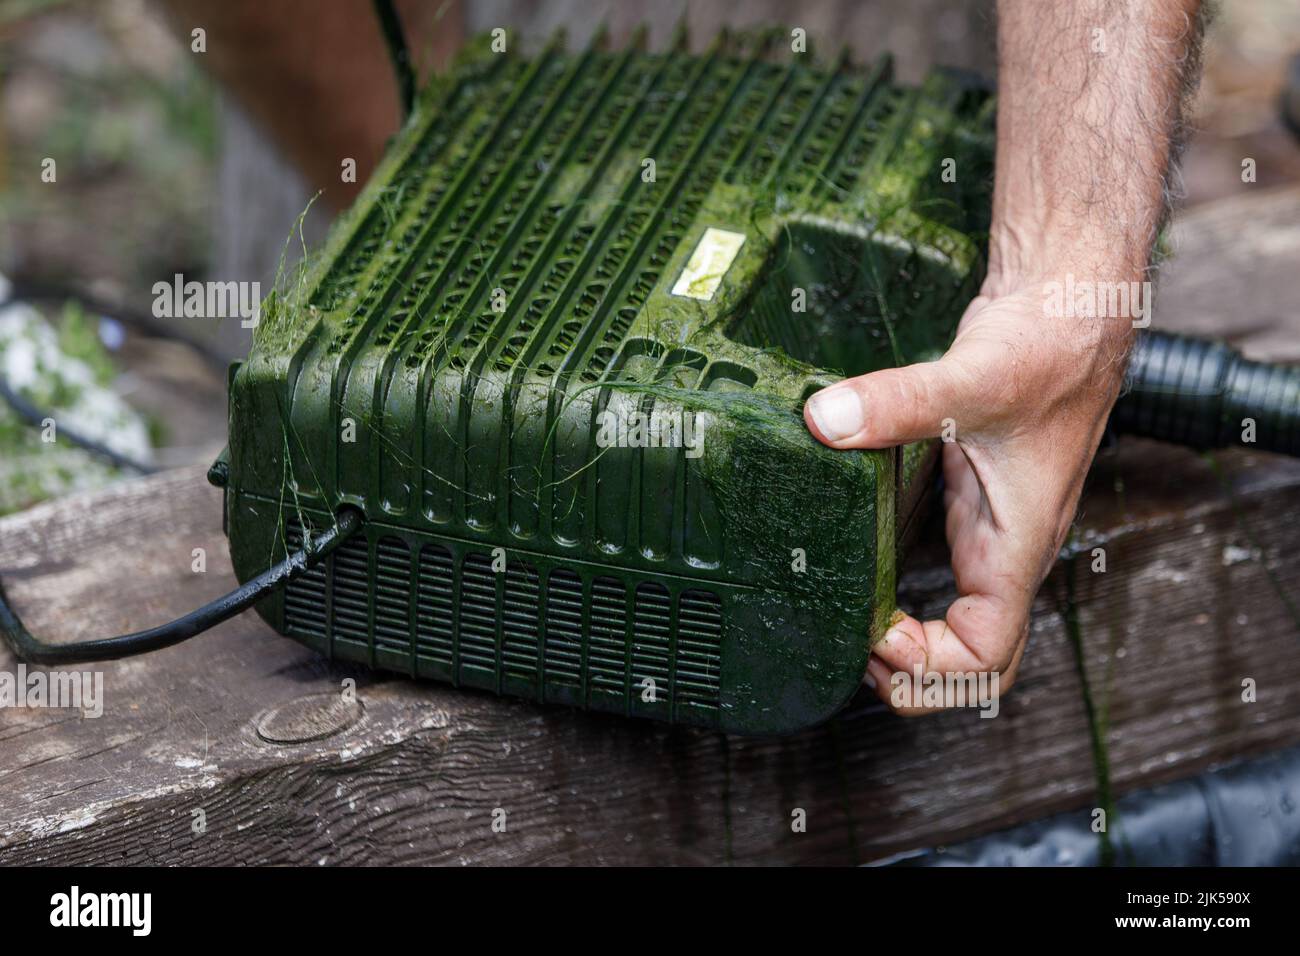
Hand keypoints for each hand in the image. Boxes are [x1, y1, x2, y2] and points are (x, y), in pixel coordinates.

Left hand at [803, 276, 1132, 712]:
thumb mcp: (970, 381)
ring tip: (847, 624)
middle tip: (853, 648)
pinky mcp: (967, 499)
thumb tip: (824, 420)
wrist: (1068, 308)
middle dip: (916, 677)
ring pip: (960, 622)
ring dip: (909, 642)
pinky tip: (856, 567)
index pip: (986, 657)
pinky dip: (904, 589)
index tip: (876, 631)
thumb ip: (895, 401)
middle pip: (976, 662)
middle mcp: (1005, 550)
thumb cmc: (1050, 350)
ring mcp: (988, 528)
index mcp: (1018, 547)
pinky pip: (944, 573)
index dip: (929, 667)